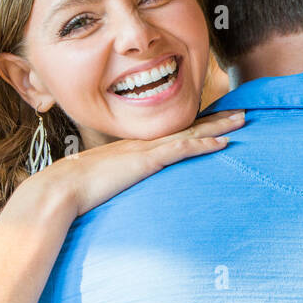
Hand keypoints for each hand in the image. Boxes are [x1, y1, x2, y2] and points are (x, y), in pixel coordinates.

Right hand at [23, 109, 245, 217]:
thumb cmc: (77, 190)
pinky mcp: (146, 160)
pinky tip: (224, 143)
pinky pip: (182, 150)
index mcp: (135, 148)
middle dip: (216, 120)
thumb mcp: (105, 182)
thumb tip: (125, 189)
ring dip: (218, 127)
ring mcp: (146, 149)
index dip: (197, 127)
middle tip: (241, 112)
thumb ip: (120, 182)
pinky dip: (204, 145)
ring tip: (242, 119)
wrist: (60, 189)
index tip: (218, 121)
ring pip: (190, 133)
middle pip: (188, 127)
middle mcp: (143, 143)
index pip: (173, 133)